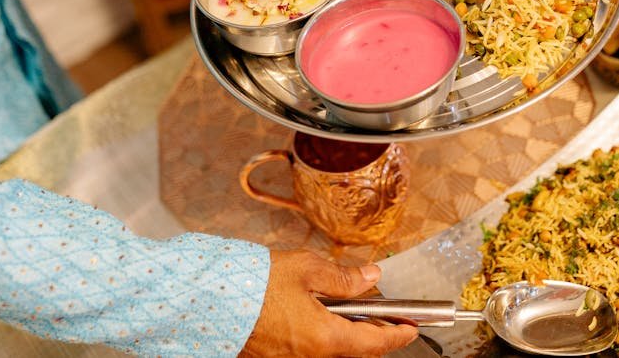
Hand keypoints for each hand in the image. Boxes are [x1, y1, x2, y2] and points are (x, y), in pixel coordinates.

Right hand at [239, 250, 418, 357]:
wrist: (207, 300)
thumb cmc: (253, 284)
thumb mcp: (306, 269)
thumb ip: (343, 277)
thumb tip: (370, 276)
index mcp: (324, 338)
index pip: (374, 343)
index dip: (397, 335)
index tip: (411, 327)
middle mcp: (310, 357)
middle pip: (354, 351)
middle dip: (372, 335)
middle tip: (383, 314)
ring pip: (331, 352)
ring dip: (345, 333)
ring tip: (347, 309)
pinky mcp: (273, 357)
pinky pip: (309, 350)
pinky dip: (321, 335)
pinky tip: (317, 314)